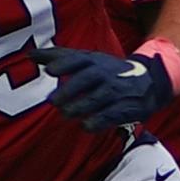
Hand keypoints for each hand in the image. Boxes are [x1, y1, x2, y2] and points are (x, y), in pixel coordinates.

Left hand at [29, 45, 175, 130]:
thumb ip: (60, 57)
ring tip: (65, 113)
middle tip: (53, 101)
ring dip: (79, 107)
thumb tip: (30, 55)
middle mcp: (105, 74)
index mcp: (94, 61)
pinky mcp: (124, 108)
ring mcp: (115, 91)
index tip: (49, 71)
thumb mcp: (89, 59)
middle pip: (87, 79)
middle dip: (70, 90)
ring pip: (97, 98)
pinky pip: (110, 115)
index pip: (78, 60)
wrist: (149, 82)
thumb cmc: (108, 70)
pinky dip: (98, 121)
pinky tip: (86, 126)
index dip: (64, 64)